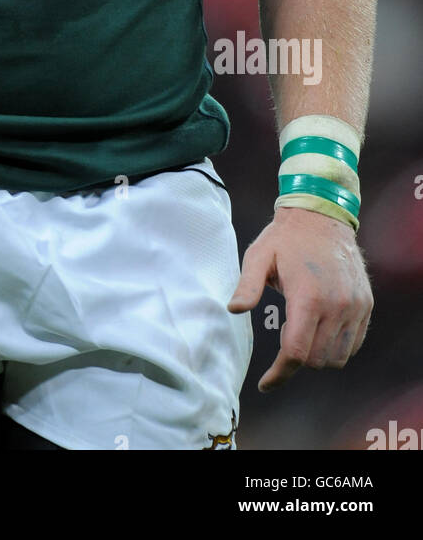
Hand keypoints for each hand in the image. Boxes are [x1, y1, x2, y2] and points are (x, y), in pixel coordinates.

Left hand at [227, 205, 372, 391]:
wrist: (322, 216)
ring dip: (317, 356)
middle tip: (282, 339)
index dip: (279, 374)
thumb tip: (234, 310)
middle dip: (296, 361)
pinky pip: (354, 344)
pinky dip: (337, 347)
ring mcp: (355, 307)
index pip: (296, 353)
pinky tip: (320, 329)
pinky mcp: (365, 305)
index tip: (265, 383)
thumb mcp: (258, 255)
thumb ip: (247, 285)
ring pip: (338, 357)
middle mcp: (337, 306)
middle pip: (316, 360)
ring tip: (301, 330)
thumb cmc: (285, 237)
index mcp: (308, 297)